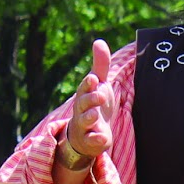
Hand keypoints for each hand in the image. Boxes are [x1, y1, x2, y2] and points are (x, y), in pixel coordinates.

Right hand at [62, 39, 114, 163]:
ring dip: (88, 117)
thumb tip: (98, 41)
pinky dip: (95, 139)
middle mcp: (82, 110)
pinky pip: (91, 141)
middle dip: (90, 99)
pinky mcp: (90, 142)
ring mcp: (84, 127)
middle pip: (83, 103)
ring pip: (84, 121)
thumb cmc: (93, 106)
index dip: (88, 83)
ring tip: (94, 115)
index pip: (85, 88)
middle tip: (100, 95)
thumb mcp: (99, 86)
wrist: (86, 135)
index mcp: (85, 95)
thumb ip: (100, 66)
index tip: (94, 78)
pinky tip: (101, 138)